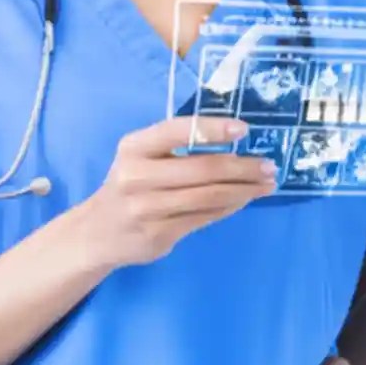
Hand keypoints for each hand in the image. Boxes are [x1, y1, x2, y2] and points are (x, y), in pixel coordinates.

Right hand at [75, 117, 277, 268]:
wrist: (96, 232)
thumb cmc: (130, 185)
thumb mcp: (142, 157)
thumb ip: (178, 147)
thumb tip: (235, 141)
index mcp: (134, 147)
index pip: (179, 131)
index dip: (213, 129)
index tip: (244, 130)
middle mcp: (138, 176)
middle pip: (202, 169)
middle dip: (242, 167)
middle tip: (269, 166)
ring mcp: (147, 208)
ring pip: (209, 197)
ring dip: (244, 190)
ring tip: (266, 184)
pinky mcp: (159, 234)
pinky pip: (205, 217)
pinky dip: (230, 206)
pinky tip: (244, 200)